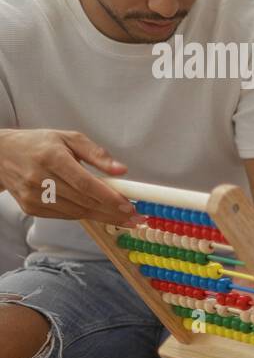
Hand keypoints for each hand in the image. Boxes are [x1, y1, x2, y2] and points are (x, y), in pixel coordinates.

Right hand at [0, 128, 140, 224]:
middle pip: (84, 201)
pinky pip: (65, 215)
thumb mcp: (69, 138)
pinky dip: (85, 215)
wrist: (0, 155)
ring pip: (76, 212)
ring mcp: (33, 196)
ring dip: (102, 217)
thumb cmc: (38, 144)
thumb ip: (96, 154)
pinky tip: (100, 213)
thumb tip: (121, 169)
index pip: (85, 184)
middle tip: (136, 218)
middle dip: (113, 212)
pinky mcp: (30, 208)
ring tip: (124, 219)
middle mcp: (40, 179)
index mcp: (51, 158)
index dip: (109, 197)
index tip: (129, 206)